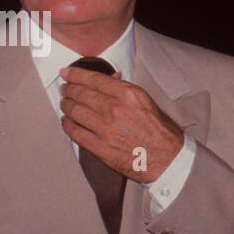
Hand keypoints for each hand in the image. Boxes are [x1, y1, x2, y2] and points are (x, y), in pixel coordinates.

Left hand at [59, 66, 184, 182]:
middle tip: (64, 90)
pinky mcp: (101, 148)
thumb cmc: (161, 131)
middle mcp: (115, 109)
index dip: (75, 75)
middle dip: (68, 90)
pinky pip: (75, 133)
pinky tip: (67, 122)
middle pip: (80, 94)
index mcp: (128, 95)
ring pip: (74, 112)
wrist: (169, 160)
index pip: (93, 80)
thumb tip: (109, 78)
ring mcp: (106, 130)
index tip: (66, 73)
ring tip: (65, 105)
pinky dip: (67, 125)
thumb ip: (125, 89)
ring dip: (66, 106)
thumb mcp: (147, 102)